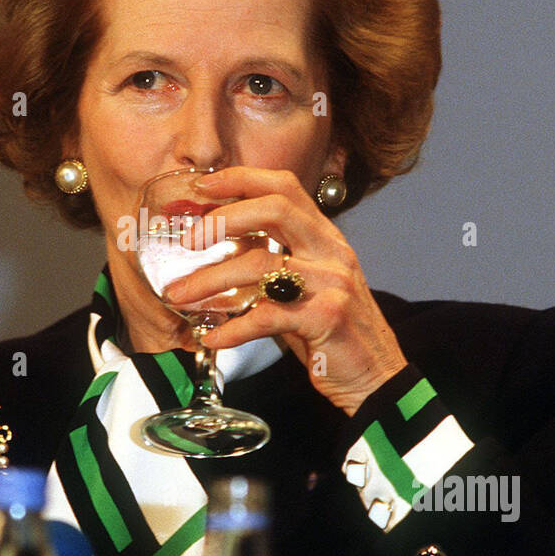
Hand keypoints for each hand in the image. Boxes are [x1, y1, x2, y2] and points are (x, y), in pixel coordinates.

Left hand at [161, 166, 407, 414]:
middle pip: (275, 210)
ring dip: (211, 280)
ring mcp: (332, 283)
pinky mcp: (327, 319)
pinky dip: (233, 329)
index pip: (284, 187)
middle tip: (188, 241)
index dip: (241, 179)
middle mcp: (331, 251)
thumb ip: (272, 260)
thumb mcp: (305, 284)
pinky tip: (212, 338)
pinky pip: (268, 317)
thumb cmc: (331, 331)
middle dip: (223, 219)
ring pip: (262, 266)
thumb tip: (216, 244)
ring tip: (179, 296)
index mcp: (324, 236)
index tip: (203, 187)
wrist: (375, 375)